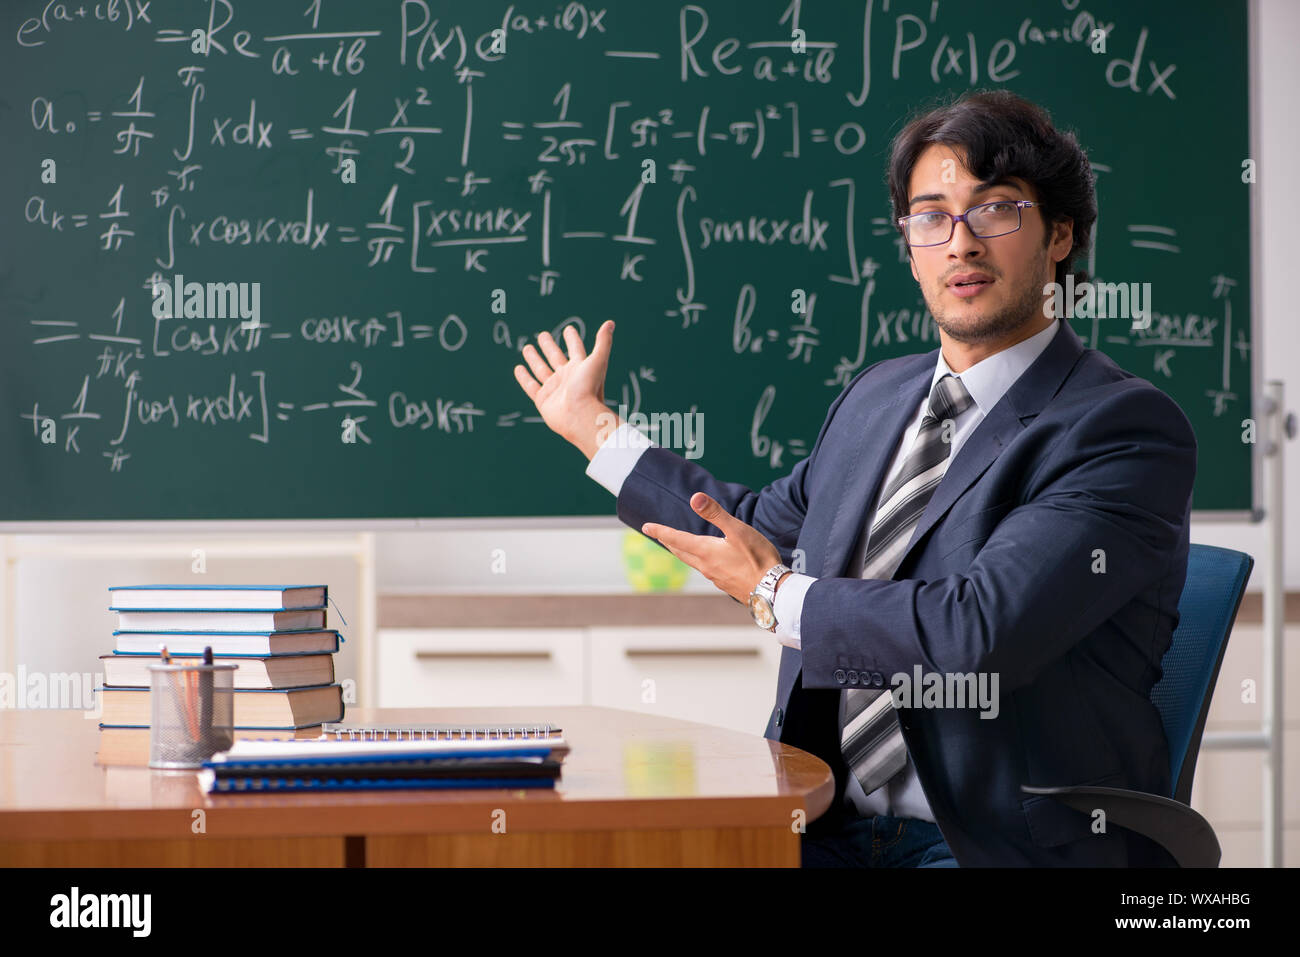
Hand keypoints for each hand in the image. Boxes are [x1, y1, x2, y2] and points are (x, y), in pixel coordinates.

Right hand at [514, 320, 618, 460]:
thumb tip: (610, 323)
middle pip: (556, 357)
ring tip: (527, 347)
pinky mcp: (543, 399)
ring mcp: (554, 388)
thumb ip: (603, 342)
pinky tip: (518, 368)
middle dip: (549, 346)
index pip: (576, 348)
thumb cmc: (590, 388)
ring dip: (534, 359)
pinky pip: (531, 386)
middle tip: (542, 334)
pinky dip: (524, 378)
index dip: (573, 339)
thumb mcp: (598, 361)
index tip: (569, 329)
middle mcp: (567, 377)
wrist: (580, 416)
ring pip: (541, 370)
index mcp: (580, 367)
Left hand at [641, 492, 783, 604]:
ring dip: (683, 552)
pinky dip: (699, 562)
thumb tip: (695, 498)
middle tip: (659, 535)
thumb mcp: (737, 530)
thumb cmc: (757, 558)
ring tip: (679, 546)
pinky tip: (708, 562)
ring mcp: (715, 577)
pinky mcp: (725, 584)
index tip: (646, 527)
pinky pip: (706, 570)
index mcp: (705, 551)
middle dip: (669, 542)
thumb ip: (716, 514)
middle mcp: (706, 566)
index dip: (660, 531)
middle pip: (681, 552)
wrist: (771, 591)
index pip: (676, 539)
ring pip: (693, 562)